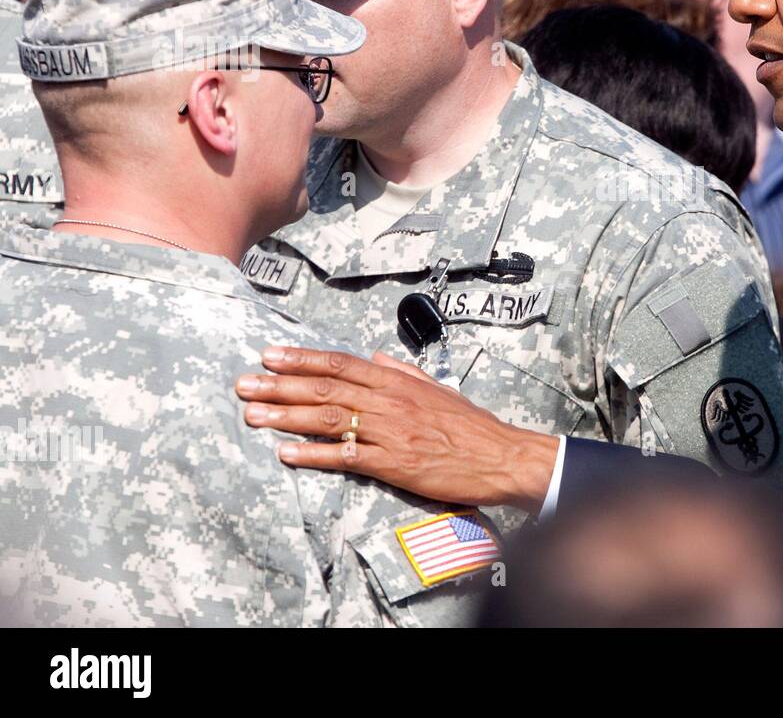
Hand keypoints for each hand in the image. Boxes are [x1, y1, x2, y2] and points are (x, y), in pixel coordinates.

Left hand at [235, 346, 559, 512]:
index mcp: (398, 381)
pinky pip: (345, 457)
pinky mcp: (393, 463)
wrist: (501, 456)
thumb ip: (404, 372)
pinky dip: (313, 455)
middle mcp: (389, 401)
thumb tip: (377, 358)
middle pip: (325, 389)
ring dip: (287, 416)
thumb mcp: (439, 388)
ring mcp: (389, 432)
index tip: (271, 355)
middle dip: (280, 386)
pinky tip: (286, 454)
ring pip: (329, 419)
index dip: (303, 359)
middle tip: (245, 384)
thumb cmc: (472, 426)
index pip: (341, 364)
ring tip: (253, 416)